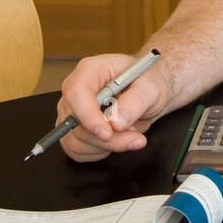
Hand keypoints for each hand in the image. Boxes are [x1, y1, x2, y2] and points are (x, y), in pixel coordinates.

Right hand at [57, 54, 171, 162]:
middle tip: (136, 138)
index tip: (107, 132)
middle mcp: (76, 90)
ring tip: (130, 134)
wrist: (148, 92)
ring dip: (107, 146)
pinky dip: (99, 152)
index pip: (76, 93)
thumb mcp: (151, 87)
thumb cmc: (147, 81)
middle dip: (107, 138)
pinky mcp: (73, 130)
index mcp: (91, 70)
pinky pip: (77, 150)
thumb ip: (135, 102)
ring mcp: (71, 111)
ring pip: (76, 141)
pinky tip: (116, 139)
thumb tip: (116, 122)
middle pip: (75, 122)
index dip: (88, 116)